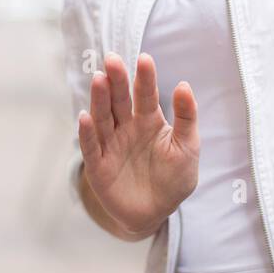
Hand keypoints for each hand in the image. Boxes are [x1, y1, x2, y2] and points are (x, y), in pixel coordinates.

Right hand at [77, 52, 198, 236]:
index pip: (146, 94)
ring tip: (99, 80)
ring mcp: (110, 145)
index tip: (145, 59)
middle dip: (116, 80)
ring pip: (103, 118)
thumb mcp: (187, 147)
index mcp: (149, 120)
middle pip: (119, 100)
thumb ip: (187, 117)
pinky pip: (91, 147)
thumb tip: (183, 84)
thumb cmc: (173, 178)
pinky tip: (85, 117)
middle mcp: (126, 128)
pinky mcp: (98, 166)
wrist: (156, 213)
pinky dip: (87, 133)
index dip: (145, 78)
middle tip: (113, 59)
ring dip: (100, 99)